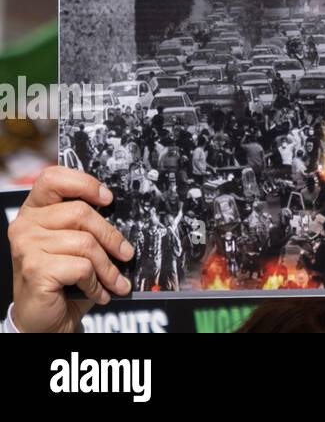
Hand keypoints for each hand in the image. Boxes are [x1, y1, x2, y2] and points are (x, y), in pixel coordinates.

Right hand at [7, 167, 135, 332]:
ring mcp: (26, 247)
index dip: (84, 184)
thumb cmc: (63, 277)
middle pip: (81, 213)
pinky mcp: (35, 269)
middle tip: (126, 253)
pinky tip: (99, 293)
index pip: (53, 178)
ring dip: (108, 267)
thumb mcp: (74, 244)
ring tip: (116, 281)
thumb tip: (126, 211)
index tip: (108, 199)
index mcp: (34, 211)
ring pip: (86, 243)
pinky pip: (82, 267)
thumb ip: (86, 223)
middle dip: (111, 236)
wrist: (43, 319)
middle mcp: (25, 225)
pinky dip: (97, 283)